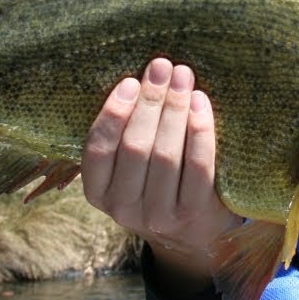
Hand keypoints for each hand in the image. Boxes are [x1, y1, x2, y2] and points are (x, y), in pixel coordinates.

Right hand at [82, 58, 241, 296]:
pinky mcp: (193, 214)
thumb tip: (140, 76)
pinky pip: (198, 166)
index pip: (97, 151)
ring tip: (183, 77)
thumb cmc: (157, 182)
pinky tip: (201, 103)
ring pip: (166, 155)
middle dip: (149, 102)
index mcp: (98, 193)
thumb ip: (126, 134)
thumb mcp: (128, 169)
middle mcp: (123, 209)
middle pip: (136, 148)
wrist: (193, 232)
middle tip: (161, 67)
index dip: (113, 114)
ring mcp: (159, 215)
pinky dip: (200, 131)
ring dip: (175, 109)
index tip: (129, 81)